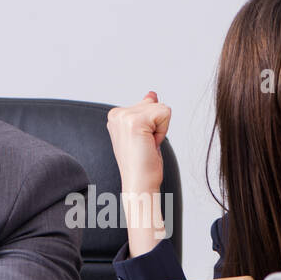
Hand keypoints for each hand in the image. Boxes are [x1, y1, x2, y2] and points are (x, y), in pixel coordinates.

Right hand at [107, 92, 171, 257]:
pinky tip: (151, 145)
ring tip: (147, 146)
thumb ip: (146, 111)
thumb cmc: (142, 165)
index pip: (148, 105)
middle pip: (155, 104)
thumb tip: (151, 94)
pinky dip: (163, 131)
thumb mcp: (144, 133)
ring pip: (161, 108)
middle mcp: (116, 114)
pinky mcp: (135, 121)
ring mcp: (124, 117)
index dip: (152, 125)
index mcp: (115, 116)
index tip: (142, 142)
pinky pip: (165, 112)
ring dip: (160, 130)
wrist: (139, 185)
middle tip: (145, 146)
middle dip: (157, 126)